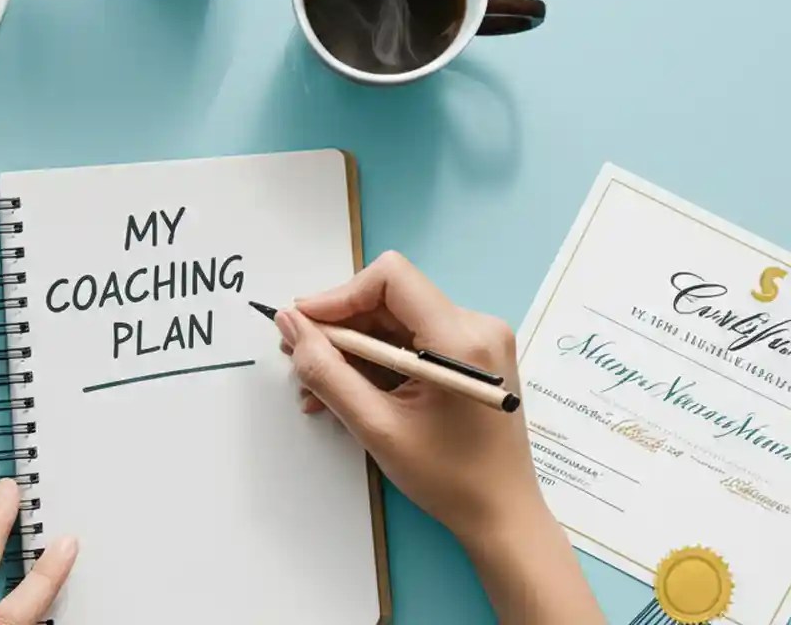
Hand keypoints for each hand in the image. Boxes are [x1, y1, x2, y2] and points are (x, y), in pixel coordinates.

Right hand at [277, 251, 534, 538]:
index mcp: (461, 338)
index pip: (390, 278)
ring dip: (352, 349)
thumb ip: (327, 372)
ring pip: (395, 321)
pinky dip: (376, 362)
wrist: (502, 514)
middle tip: (299, 359)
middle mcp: (476, 325)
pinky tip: (348, 392)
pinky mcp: (470, 356)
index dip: (338, 296)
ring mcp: (476, 339)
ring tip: (316, 387)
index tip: (303, 325)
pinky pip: (411, 341)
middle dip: (339, 327)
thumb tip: (290, 324)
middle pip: (389, 299)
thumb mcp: (376, 426)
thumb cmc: (448, 478)